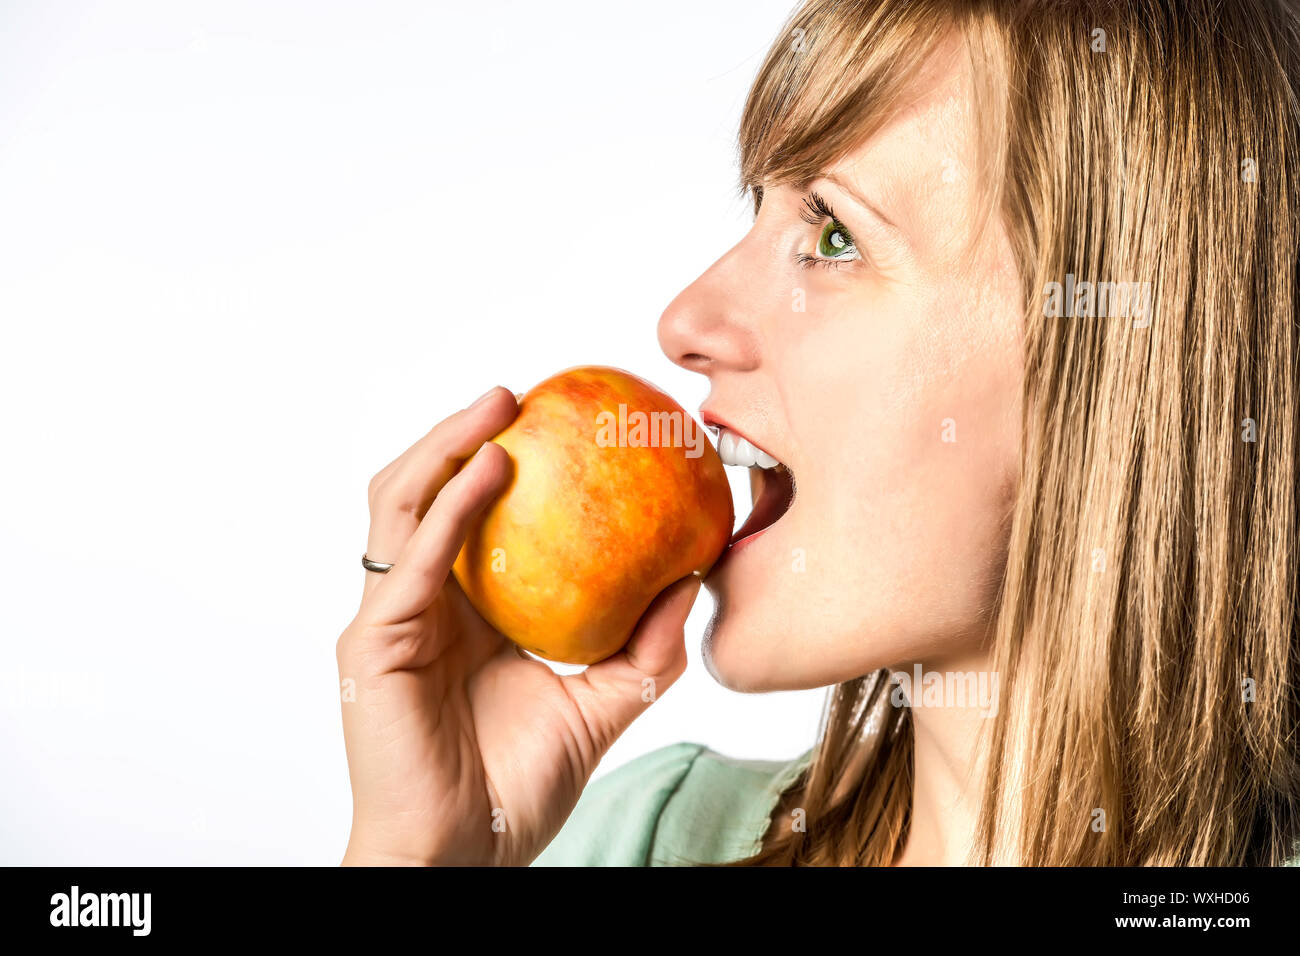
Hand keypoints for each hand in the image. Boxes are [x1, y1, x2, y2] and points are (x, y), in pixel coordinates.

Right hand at [336, 386, 699, 864]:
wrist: (464, 857)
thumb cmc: (513, 790)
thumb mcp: (599, 705)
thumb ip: (644, 649)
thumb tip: (694, 583)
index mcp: (463, 614)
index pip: (470, 519)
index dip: (497, 464)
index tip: (556, 421)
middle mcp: (420, 604)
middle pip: (425, 493)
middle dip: (462, 434)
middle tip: (518, 394)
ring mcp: (390, 617)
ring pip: (401, 505)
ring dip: (445, 448)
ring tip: (496, 408)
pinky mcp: (373, 641)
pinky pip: (412, 558)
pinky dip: (449, 508)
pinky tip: (490, 472)